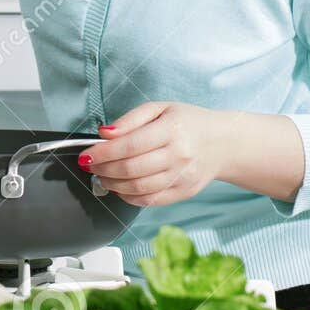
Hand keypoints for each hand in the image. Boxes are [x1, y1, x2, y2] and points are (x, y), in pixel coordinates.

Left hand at [78, 101, 230, 207]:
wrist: (222, 143)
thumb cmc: (188, 122)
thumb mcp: (160, 108)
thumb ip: (131, 119)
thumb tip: (105, 133)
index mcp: (172, 130)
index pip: (129, 145)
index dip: (102, 153)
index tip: (87, 155)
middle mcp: (178, 155)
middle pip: (131, 169)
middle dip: (103, 169)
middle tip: (91, 166)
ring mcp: (182, 177)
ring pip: (138, 188)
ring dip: (112, 184)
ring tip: (102, 176)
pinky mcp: (183, 193)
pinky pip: (149, 200)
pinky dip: (128, 197)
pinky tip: (120, 187)